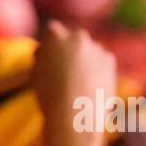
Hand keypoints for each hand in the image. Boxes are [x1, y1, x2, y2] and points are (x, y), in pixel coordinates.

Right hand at [30, 20, 116, 145]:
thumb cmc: (49, 96)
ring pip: (88, 50)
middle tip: (62, 71)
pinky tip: (88, 86)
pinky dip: (96, 70)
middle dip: (68, 49)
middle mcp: (77, 36)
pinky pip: (100, 61)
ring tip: (76, 84)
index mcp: (55, 36)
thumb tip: (44, 50)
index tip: (46, 58)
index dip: (48, 45)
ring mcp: (96, 47)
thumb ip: (42, 57)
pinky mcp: (109, 60)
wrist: (75, 114)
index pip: (51, 30)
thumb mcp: (35, 74)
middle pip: (72, 38)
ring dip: (83, 60)